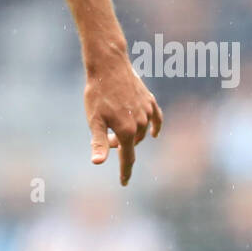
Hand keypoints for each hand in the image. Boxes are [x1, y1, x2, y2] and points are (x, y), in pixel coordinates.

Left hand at [85, 53, 162, 185]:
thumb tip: (97, 162)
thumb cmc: (97, 94)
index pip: (127, 158)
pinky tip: (153, 134)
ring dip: (130, 136)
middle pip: (132, 144)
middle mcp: (140, 123)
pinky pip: (157, 118)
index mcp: (126, 131)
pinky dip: (155, 127)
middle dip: (119, 147)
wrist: (109, 67)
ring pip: (142, 132)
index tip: (124, 183)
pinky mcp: (149, 100)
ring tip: (112, 128)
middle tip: (103, 139)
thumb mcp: (94, 120)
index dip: (125, 172)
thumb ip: (98, 142)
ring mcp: (147, 111)